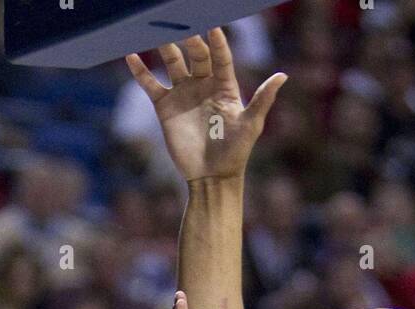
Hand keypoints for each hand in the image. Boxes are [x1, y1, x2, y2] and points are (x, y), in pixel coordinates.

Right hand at [126, 28, 285, 181]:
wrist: (210, 178)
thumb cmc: (234, 153)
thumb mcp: (251, 125)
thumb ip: (263, 99)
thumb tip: (283, 76)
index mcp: (225, 86)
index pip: (220, 56)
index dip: (217, 40)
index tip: (212, 25)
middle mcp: (203, 84)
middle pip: (196, 54)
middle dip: (190, 38)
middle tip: (182, 24)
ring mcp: (183, 93)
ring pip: (173, 62)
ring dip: (165, 46)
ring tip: (156, 31)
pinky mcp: (165, 107)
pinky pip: (151, 84)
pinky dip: (141, 70)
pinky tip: (131, 55)